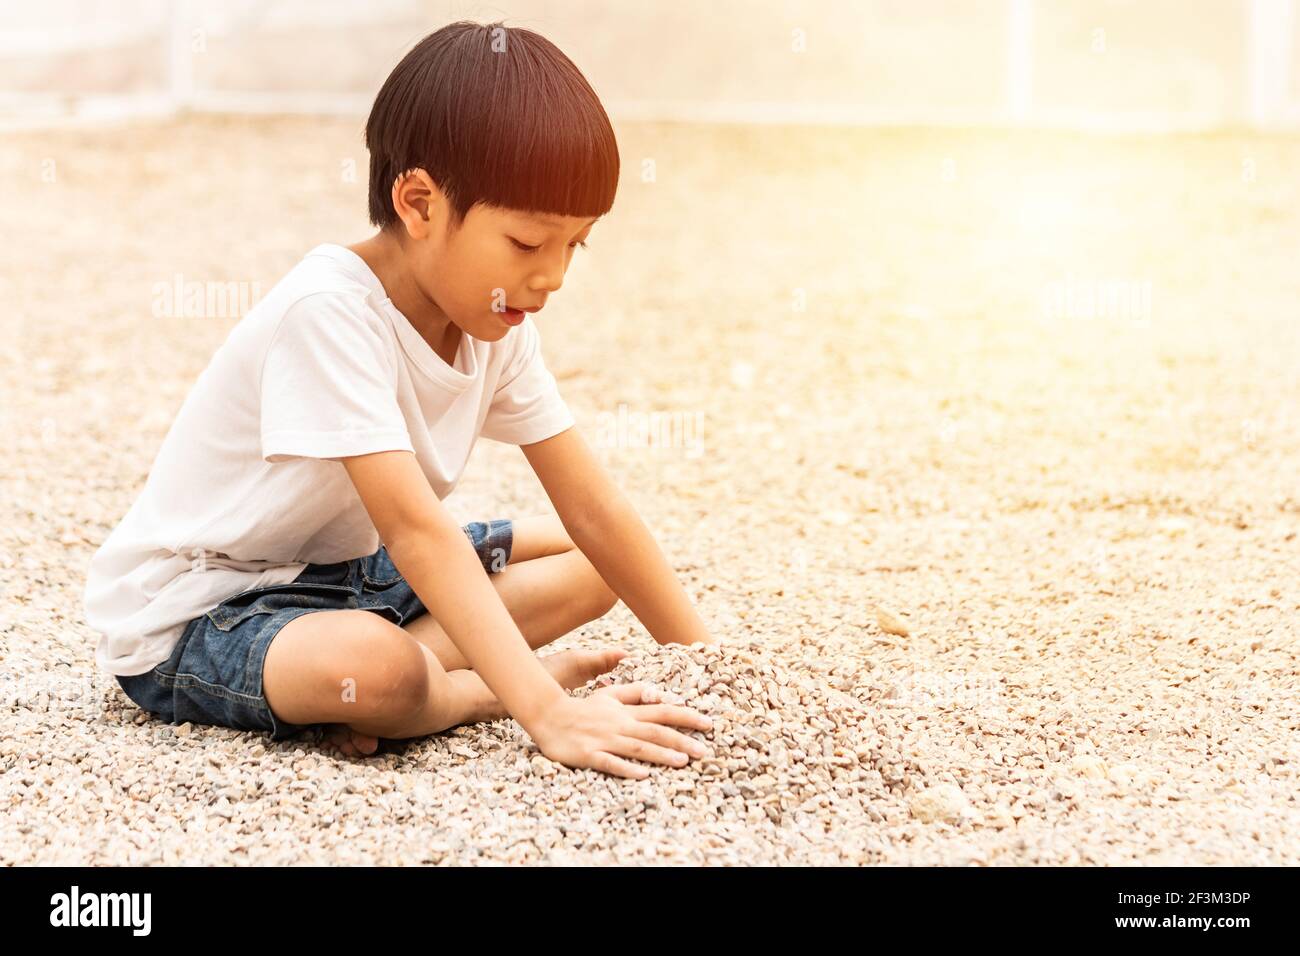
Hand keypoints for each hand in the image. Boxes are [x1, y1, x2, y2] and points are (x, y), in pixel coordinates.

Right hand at [525, 682, 714, 779]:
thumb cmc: (581, 708)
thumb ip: (633, 693)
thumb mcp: (608, 695)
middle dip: (682, 740)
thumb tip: (659, 692)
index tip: (708, 723)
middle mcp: (619, 725)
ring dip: (661, 754)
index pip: (662, 711)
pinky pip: (610, 762)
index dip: (686, 716)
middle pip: (655, 731)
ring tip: (683, 761)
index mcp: (626, 712)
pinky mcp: (589, 755)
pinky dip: (627, 767)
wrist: (548, 715)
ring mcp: (604, 740)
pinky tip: (643, 774)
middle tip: (705, 751)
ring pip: (638, 747)